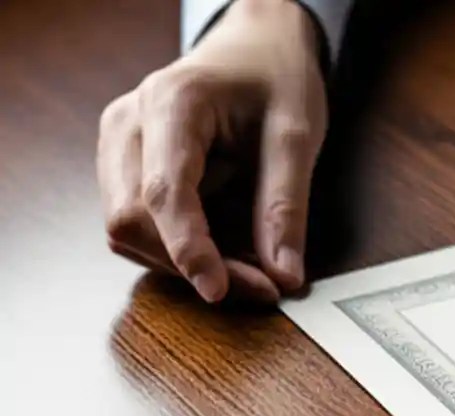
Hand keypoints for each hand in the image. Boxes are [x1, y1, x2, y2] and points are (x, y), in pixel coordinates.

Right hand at [97, 0, 327, 302]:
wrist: (254, 48)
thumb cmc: (275, 79)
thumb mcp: (297, 135)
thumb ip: (286, 206)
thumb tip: (283, 276)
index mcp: (172, 102)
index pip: (163, 190)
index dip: (187, 248)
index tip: (218, 290)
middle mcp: (129, 123)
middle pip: (131, 219)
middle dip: (192, 264)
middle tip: (262, 288)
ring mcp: (118, 146)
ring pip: (128, 231)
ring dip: (186, 263)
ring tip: (252, 266)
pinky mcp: (124, 167)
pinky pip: (139, 226)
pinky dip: (180, 249)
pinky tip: (227, 249)